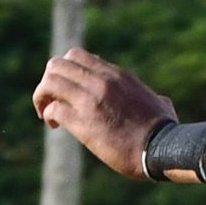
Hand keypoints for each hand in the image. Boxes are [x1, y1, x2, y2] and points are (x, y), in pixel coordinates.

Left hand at [31, 48, 176, 180]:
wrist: (161, 148)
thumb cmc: (162, 130)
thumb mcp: (157, 102)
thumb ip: (148, 97)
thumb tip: (158, 102)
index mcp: (116, 75)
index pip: (77, 56)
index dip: (64, 71)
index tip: (67, 90)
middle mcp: (102, 82)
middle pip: (56, 65)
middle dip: (47, 82)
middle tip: (52, 101)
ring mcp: (91, 100)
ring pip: (49, 83)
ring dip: (42, 98)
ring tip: (48, 114)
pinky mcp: (83, 122)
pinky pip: (52, 109)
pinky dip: (48, 116)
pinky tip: (55, 126)